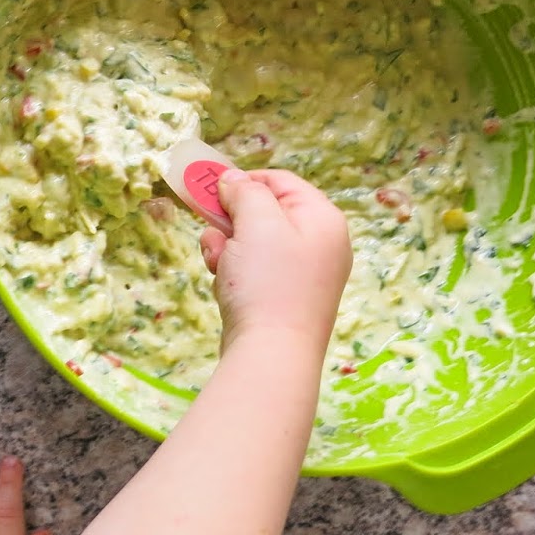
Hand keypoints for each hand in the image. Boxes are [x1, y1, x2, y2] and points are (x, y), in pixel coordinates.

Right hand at [199, 168, 350, 351]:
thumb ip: (245, 192)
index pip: (282, 182)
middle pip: (265, 212)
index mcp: (323, 219)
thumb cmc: (268, 283)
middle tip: (215, 232)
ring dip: (227, 246)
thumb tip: (233, 180)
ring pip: (253, 241)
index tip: (211, 190)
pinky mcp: (284, 297)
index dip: (245, 181)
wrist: (271, 354)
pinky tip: (223, 282)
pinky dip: (233, 269)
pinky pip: (254, 269)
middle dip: (232, 220)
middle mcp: (319, 244)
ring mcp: (303, 273)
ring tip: (218, 263)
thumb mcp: (256, 223)